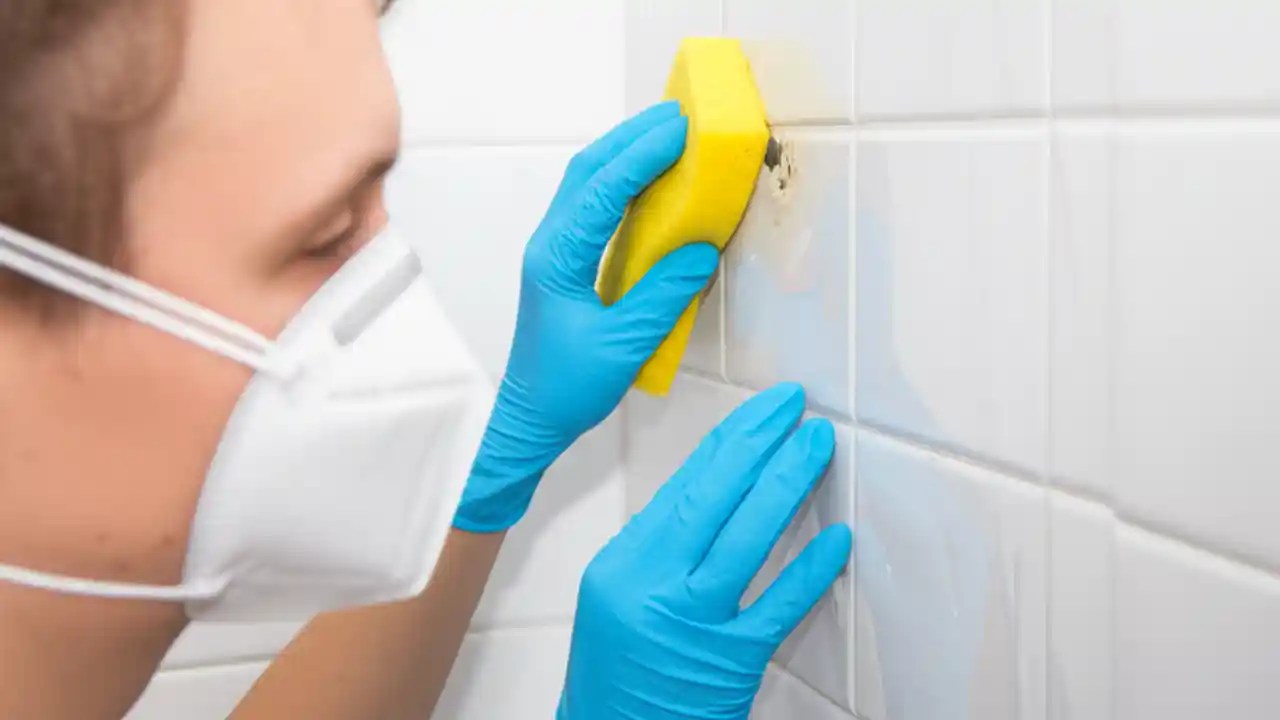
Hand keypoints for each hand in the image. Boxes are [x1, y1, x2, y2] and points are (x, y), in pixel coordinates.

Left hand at [453, 102, 718, 532]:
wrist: (530, 417)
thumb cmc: (568, 388)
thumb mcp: (624, 346)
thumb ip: (664, 295)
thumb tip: (701, 249)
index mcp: (558, 259)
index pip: (602, 191)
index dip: (642, 156)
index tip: (680, 131)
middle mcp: (550, 244)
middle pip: (588, 170)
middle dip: (632, 137)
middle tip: (679, 115)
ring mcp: (553, 249)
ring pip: (586, 182)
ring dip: (625, 152)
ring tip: (668, 133)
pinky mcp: (564, 260)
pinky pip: (592, 204)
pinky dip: (621, 180)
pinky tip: (649, 178)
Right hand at [557, 383, 853, 718]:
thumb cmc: (619, 669)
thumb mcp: (617, 597)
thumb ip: (660, 546)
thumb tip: (715, 489)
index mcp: (622, 564)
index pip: (682, 486)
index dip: (728, 441)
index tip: (762, 409)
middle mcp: (650, 586)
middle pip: (710, 498)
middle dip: (757, 442)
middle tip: (794, 406)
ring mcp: (690, 623)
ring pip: (745, 538)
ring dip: (786, 484)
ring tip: (817, 444)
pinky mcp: (728, 661)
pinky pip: (777, 606)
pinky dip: (809, 570)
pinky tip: (838, 538)